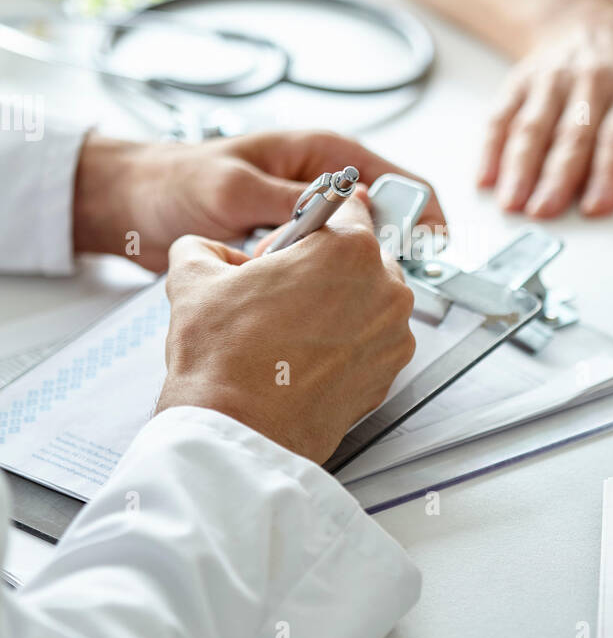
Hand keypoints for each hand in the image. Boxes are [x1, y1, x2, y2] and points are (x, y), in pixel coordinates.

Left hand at [73, 129, 444, 271]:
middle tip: (382, 285)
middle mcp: (321, 189)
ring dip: (344, 278)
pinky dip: (318, 291)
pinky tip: (310, 306)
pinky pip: (319, 275)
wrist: (132, 205)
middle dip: (382, 255)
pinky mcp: (288, 255)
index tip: (431, 248)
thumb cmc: (177, 179)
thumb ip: (286, 199)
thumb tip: (338, 213)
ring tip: (334, 296)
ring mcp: (307, 225)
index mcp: (321, 155)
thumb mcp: (234, 186)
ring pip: (350, 256)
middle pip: (380, 224)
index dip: (421, 214)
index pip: (392, 180)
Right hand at [156, 195, 414, 462]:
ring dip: (339, 304)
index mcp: (348, 248)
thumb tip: (209, 251)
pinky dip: (348, 342)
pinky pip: (374, 340)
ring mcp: (393, 334)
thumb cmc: (224, 360)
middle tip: (282, 290)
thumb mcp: (194, 279)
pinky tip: (306, 355)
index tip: (291, 241)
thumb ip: (205, 247)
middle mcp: (385, 287)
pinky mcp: (390, 373)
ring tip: (290, 327)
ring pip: (371, 299)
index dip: (306, 222)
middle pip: (360, 255)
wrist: (238, 431)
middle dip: (325, 266)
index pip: (345, 206)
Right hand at [477, 0, 612, 217]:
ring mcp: (551, 82)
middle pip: (572, 135)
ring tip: (512, 202)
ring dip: (519, 167)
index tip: (598, 206)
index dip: (608, 172)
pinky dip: (491, 148)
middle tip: (546, 212)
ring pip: (533, 127)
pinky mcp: (520, 84)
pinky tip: (486, 178)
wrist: (587, 21)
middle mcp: (592, 81)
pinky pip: (502, 117)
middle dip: (557, 177)